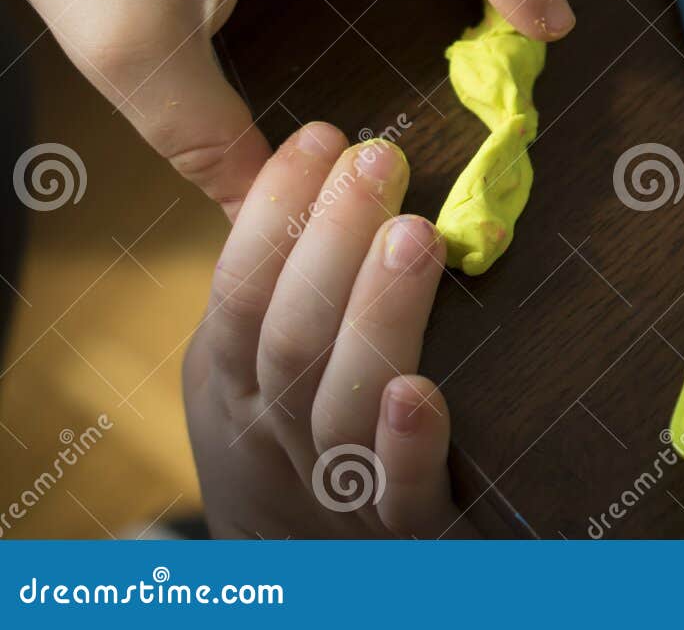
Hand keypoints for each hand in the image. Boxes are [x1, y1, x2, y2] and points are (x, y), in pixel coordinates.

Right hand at [183, 122, 476, 537]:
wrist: (306, 577)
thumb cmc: (292, 440)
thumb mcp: (255, 371)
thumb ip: (280, 286)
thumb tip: (323, 159)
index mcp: (229, 381)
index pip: (241, 286)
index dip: (277, 211)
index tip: (319, 136)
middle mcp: (270, 432)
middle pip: (290, 333)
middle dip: (332, 237)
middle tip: (378, 159)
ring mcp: (334, 485)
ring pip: (339, 403)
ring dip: (376, 314)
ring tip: (415, 235)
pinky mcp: (405, 530)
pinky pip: (396, 493)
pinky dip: (404, 444)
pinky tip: (423, 391)